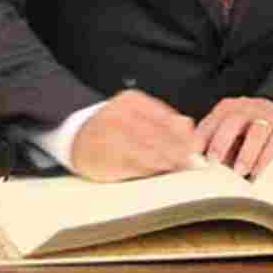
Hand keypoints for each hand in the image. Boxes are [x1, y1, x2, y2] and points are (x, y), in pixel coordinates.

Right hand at [71, 90, 199, 181]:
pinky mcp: (104, 156)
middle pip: (157, 134)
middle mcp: (120, 114)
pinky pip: (131, 164)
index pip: (163, 117)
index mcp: (131, 101)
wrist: (76, 137)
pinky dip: (148, 169)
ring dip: (166, 160)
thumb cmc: (112, 127)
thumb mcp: (137, 114)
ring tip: (178, 167)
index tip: (196, 146)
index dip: (182, 134)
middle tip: (190, 161)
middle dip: (177, 149)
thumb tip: (188, 124)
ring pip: (146, 149)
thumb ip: (163, 119)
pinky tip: (158, 172)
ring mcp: (110, 135)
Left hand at [195, 97, 272, 177]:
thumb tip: (193, 163)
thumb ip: (213, 142)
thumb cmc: (247, 132)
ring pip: (257, 131)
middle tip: (214, 161)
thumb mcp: (229, 132)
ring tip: (239, 172)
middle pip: (233, 121)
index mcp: (228, 109)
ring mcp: (268, 118)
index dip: (201, 137)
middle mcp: (248, 109)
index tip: (193, 154)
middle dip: (221, 142)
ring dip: (247, 153)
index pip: (212, 120)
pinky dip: (267, 158)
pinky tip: (259, 172)